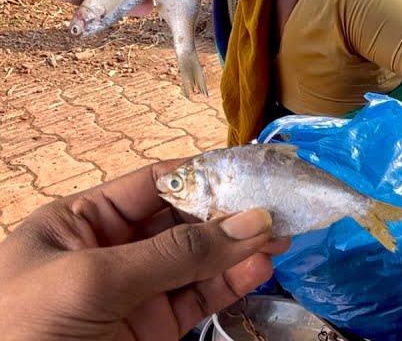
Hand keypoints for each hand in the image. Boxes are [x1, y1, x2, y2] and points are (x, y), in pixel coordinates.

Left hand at [0, 159, 288, 340]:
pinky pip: (199, 298)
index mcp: (77, 223)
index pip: (152, 184)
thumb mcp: (93, 280)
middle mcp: (108, 252)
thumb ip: (175, 252)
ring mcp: (132, 294)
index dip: (203, 175)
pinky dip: (232, 283)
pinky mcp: (151, 331)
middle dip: (230, 212)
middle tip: (280, 206)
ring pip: (198, 261)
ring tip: (281, 237)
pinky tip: (259, 268)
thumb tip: (253, 223)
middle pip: (182, 220)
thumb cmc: (26, 327)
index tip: (254, 170)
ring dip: (240, 249)